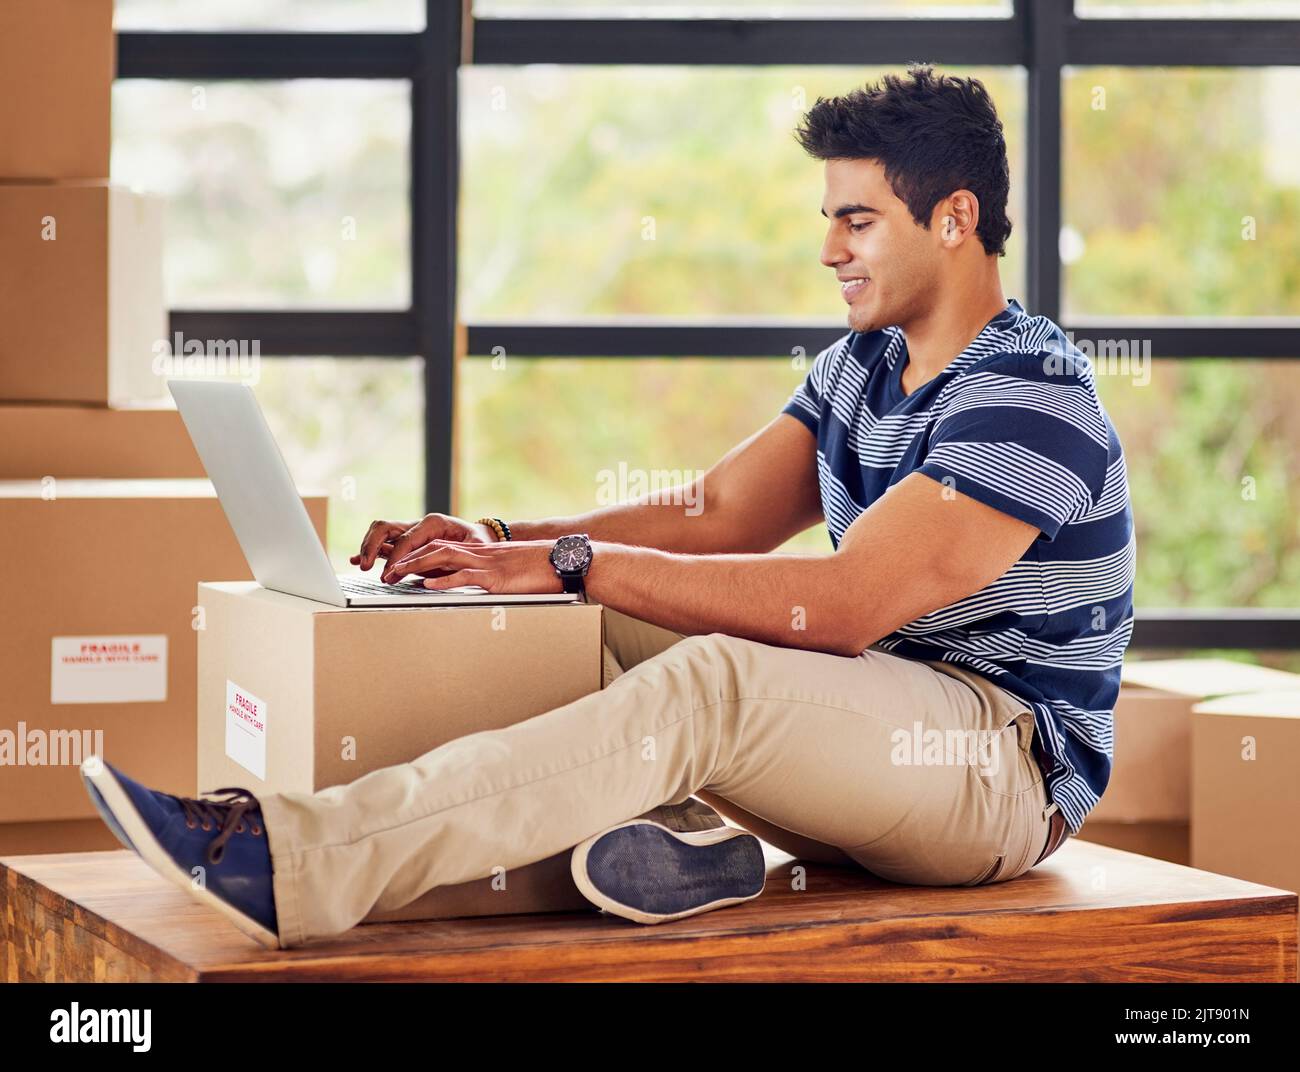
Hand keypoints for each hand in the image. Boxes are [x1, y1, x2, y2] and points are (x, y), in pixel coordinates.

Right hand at [349, 513, 498, 581]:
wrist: (482, 537)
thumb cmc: (479, 543)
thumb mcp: (475, 548)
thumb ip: (458, 556)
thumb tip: (439, 569)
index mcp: (433, 523)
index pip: (406, 539)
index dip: (396, 558)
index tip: (389, 575)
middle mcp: (419, 524)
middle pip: (386, 527)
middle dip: (372, 546)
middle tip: (365, 566)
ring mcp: (411, 531)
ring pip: (381, 531)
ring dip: (368, 546)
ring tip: (360, 564)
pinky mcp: (407, 541)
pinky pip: (384, 542)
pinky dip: (370, 549)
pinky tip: (356, 560)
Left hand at [385, 539, 563, 594]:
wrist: (567, 560)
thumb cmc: (547, 566)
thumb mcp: (516, 568)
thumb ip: (498, 573)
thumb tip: (489, 584)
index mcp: (485, 553)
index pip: (444, 547)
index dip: (420, 552)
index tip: (401, 560)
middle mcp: (482, 554)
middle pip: (436, 548)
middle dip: (410, 557)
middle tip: (388, 567)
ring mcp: (488, 564)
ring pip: (444, 558)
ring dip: (417, 566)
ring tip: (396, 574)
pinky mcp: (497, 578)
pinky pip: (465, 577)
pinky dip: (444, 580)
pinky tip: (427, 584)